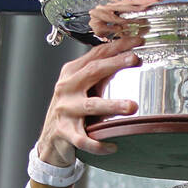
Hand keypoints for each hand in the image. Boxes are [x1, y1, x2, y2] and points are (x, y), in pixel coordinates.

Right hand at [36, 37, 142, 166]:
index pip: (96, 54)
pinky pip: (84, 139)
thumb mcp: (82, 87)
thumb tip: (127, 57)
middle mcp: (67, 88)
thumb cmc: (70, 110)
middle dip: (115, 64)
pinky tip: (113, 146)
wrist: (49, 139)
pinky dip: (99, 144)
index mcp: (72, 73)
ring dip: (113, 105)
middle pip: (92, 72)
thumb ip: (100, 74)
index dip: (117, 46)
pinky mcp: (65, 132)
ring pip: (91, 105)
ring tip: (132, 107)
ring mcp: (65, 110)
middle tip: (135, 60)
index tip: (137, 41)